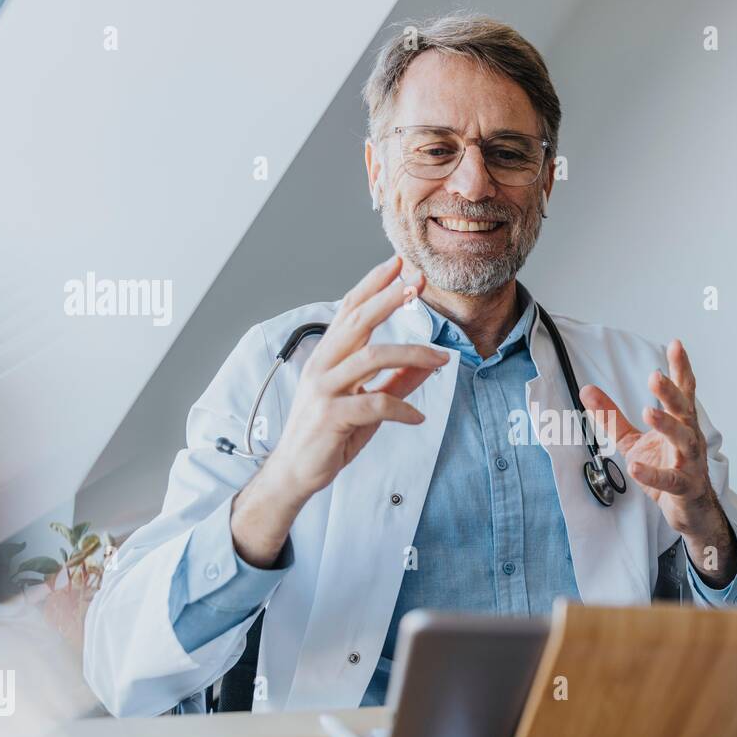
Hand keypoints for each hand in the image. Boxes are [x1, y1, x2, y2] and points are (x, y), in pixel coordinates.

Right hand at [265, 255, 446, 502]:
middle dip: (389, 298)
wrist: (296, 471)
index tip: (398, 265)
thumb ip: (397, 382)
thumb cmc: (329, 434)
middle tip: (416, 283)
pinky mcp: (331, 415)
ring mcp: (324, 389)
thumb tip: (430, 363)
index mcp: (328, 356)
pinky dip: (402, 409)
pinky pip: (375, 403)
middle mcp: (322, 365)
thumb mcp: (368, 404)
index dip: (373, 285)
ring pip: (371, 357)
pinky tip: (418, 418)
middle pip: (357, 321)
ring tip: (440, 359)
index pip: (350, 310)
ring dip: (411, 354)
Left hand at [579, 339, 736, 585]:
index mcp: (681, 422)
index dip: (680, 368)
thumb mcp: (632, 438)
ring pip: (684, 440)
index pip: (683, 391)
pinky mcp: (684, 487)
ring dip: (667, 425)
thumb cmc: (665, 467)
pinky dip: (652, 474)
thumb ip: (612, 415)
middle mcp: (689, 437)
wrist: (686, 509)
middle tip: (655, 376)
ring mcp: (690, 463)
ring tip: (649, 411)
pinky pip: (670, 480)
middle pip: (684, 410)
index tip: (676, 344)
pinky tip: (636, 467)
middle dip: (671, 392)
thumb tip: (586, 390)